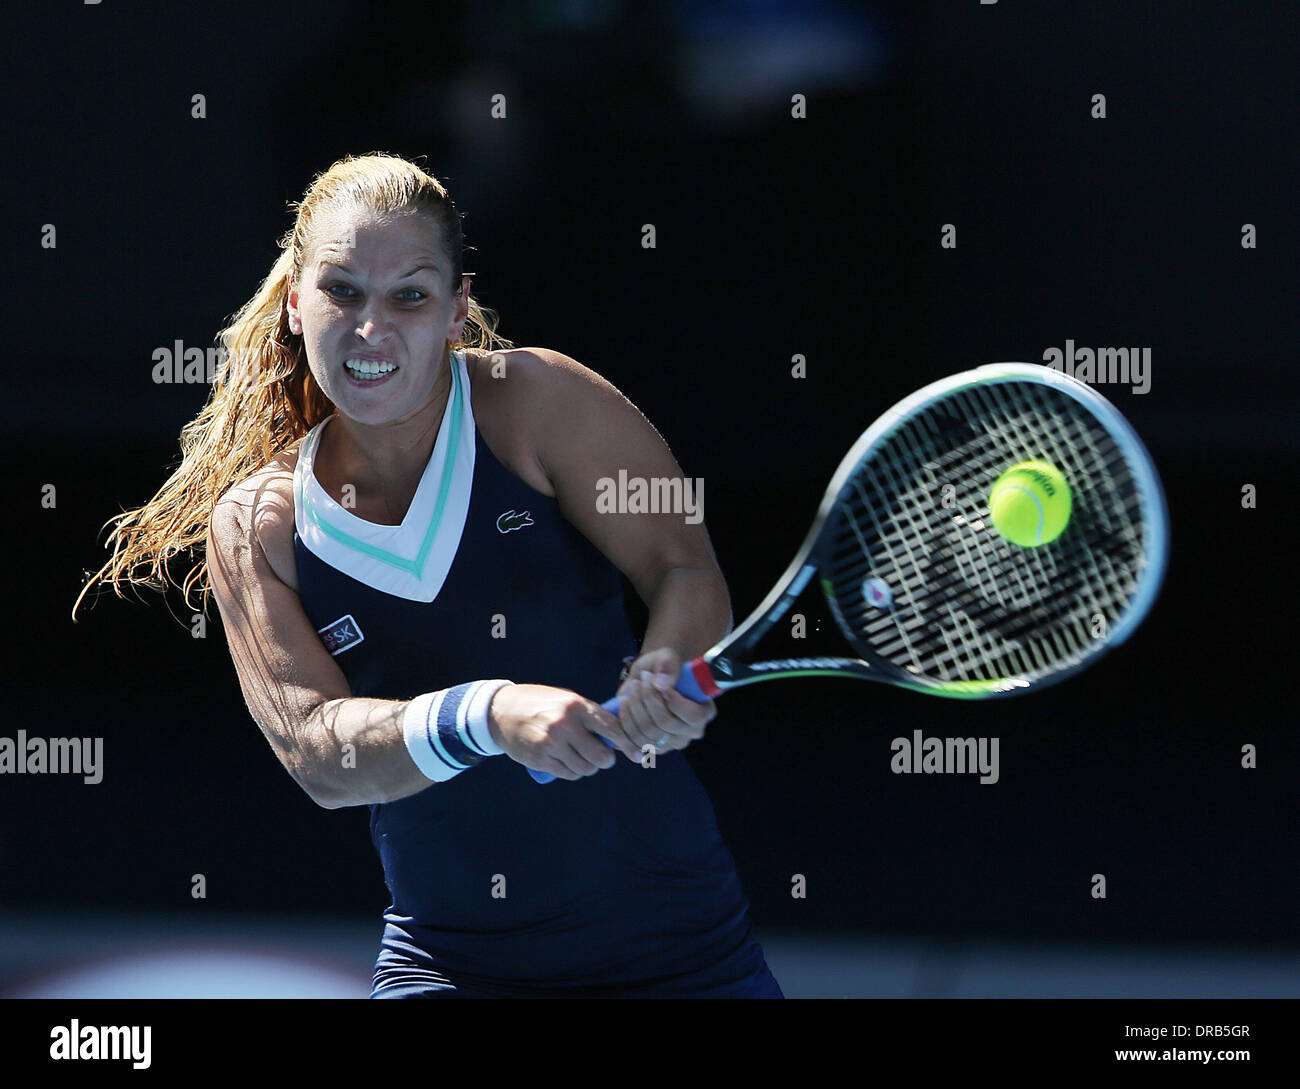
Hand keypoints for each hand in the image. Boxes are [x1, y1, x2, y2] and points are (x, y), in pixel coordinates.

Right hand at [486, 684, 640, 780]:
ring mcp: (551, 743)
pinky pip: (568, 774)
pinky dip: (573, 772)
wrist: (501, 710)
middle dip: (605, 760)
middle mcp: (564, 724)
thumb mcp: (567, 700)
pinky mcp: (539, 759)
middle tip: (601, 757)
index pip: (612, 728)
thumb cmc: (542, 704)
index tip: (638, 754)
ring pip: (585, 768)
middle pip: (601, 756)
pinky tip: (569, 763)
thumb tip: (619, 738)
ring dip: (588, 768)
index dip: (628, 744)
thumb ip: (591, 716)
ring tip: (581, 758)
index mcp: (576, 705)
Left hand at [614, 647, 715, 757]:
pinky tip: (620, 707)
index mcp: (705, 712)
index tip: (654, 680)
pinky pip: (633, 744)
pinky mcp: (652, 749)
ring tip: (630, 691)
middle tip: (638, 682)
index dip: (671, 699)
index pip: (693, 716)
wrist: (652, 680)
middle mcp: (691, 732)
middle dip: (647, 700)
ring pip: (647, 734)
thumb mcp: (668, 658)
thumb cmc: (664, 669)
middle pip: (665, 724)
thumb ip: (668, 666)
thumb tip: (662, 682)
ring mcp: (672, 744)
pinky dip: (624, 724)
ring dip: (633, 710)